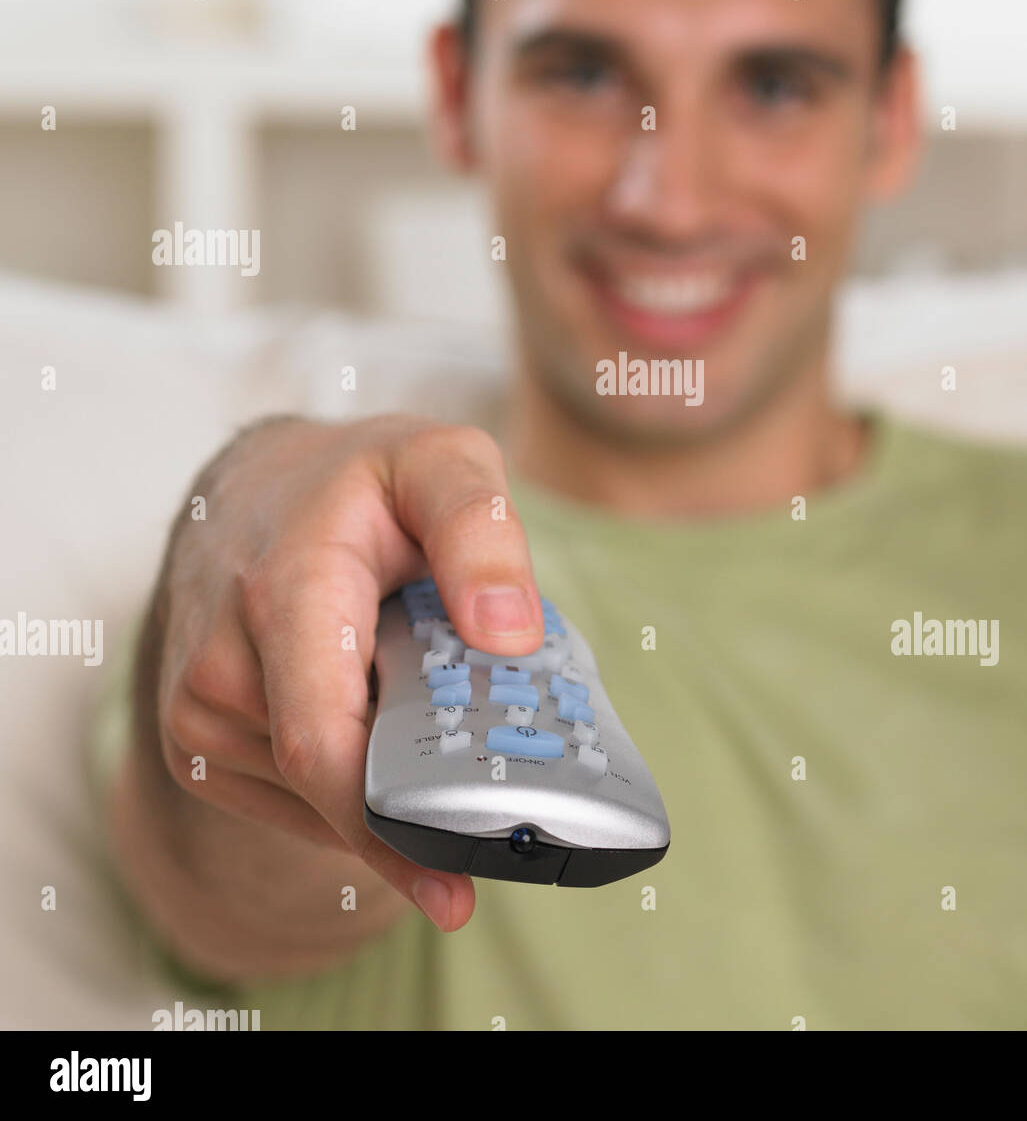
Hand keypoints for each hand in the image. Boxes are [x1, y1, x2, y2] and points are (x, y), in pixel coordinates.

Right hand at [153, 415, 544, 932]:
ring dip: (389, 781)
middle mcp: (222, 665)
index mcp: (286, 594)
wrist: (261, 492)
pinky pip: (296, 801)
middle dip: (420, 804)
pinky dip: (355, 782)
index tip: (459, 880)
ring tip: (433, 713)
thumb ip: (481, 530)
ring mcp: (200, 714)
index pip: (324, 745)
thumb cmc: (359, 483)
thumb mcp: (439, 462)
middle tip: (499, 804)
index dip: (392, 825)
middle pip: (332, 786)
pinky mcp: (201, 746)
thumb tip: (510, 635)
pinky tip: (388, 728)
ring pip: (317, 801)